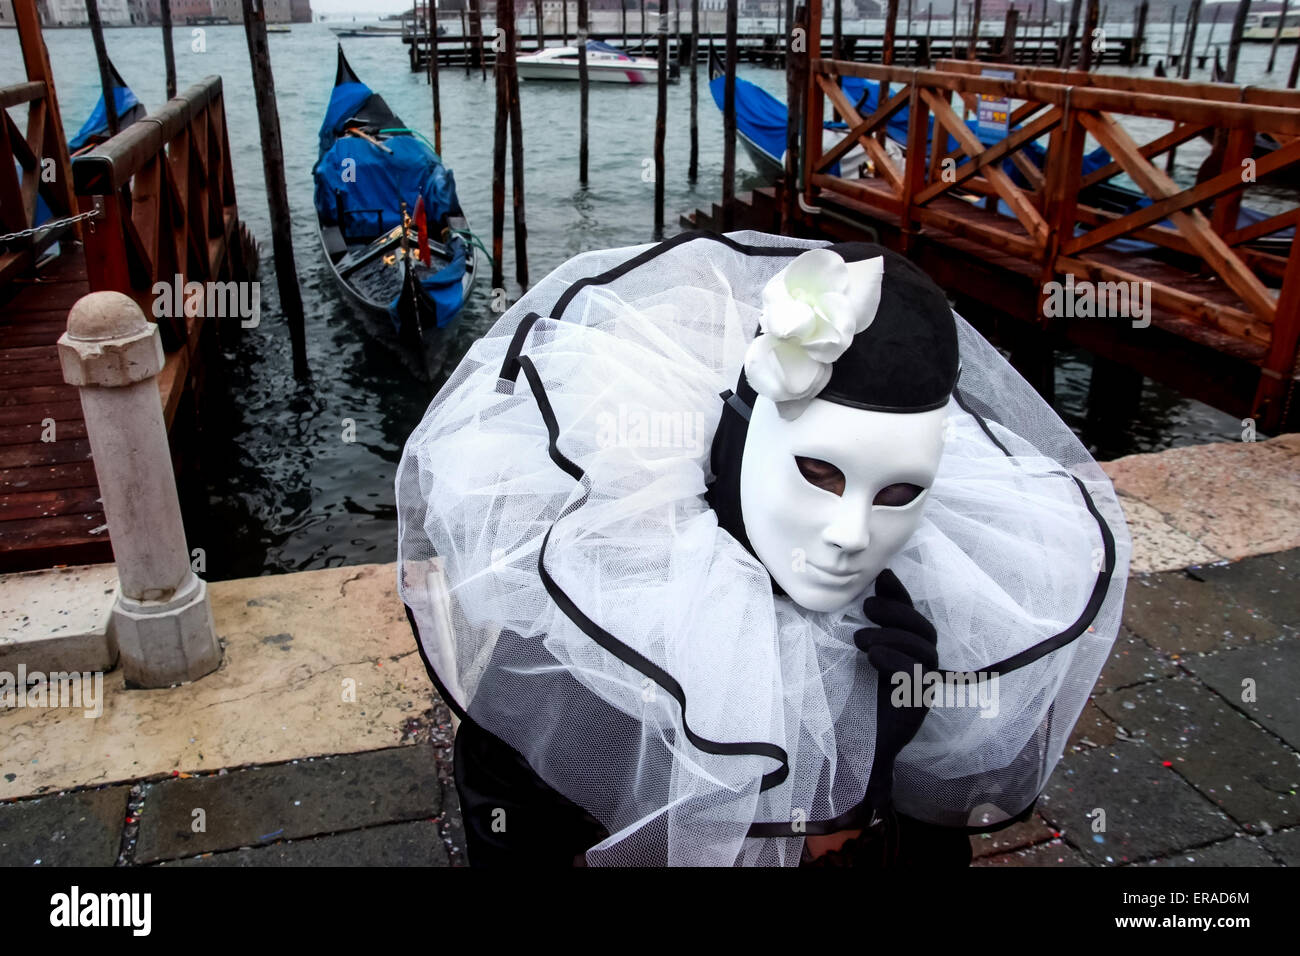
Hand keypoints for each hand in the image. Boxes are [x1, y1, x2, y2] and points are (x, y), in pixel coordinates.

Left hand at [854, 569, 938, 815]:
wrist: (850, 750)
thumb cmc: (845, 702)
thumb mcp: (844, 661)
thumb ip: (849, 633)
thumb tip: (835, 600)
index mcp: (902, 649)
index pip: (909, 613)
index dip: (900, 594)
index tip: (882, 576)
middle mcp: (918, 664)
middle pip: (923, 626)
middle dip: (896, 611)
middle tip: (866, 608)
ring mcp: (922, 684)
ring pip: (924, 646)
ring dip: (891, 635)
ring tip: (861, 640)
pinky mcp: (918, 703)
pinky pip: (918, 672)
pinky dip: (895, 659)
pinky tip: (873, 658)